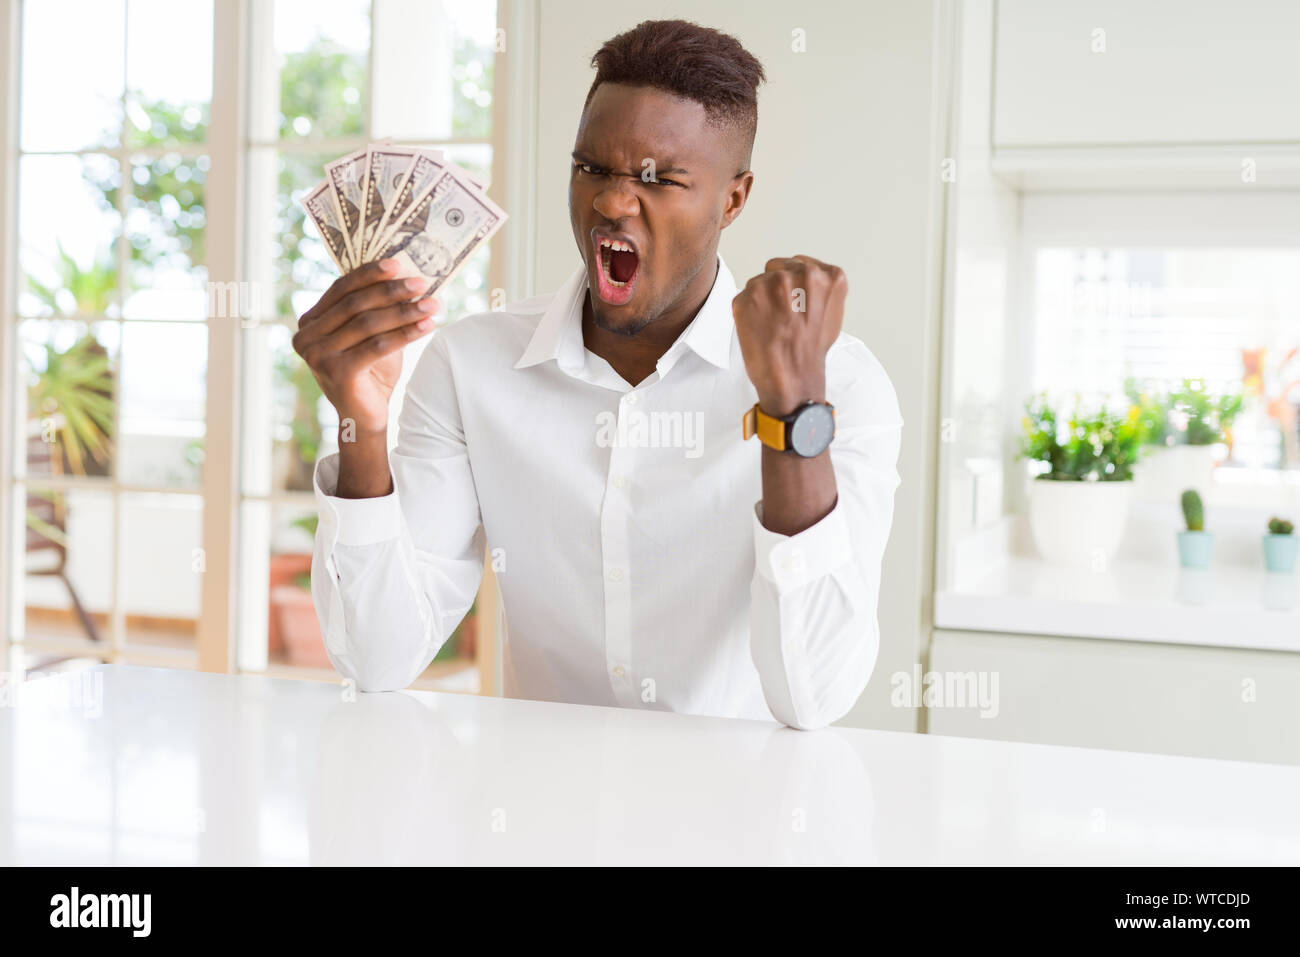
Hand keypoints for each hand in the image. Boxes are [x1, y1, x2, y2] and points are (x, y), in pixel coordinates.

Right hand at [292, 259, 439, 435]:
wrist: (365, 417)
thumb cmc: (370, 372)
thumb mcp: (369, 335)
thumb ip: (376, 309)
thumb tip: (406, 276)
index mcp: (309, 323)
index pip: (341, 289)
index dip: (369, 274)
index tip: (399, 263)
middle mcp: (306, 337)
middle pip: (355, 304)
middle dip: (392, 291)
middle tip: (422, 283)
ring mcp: (318, 356)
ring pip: (369, 324)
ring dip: (405, 311)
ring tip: (433, 304)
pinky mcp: (337, 372)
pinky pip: (378, 346)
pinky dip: (406, 333)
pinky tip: (428, 325)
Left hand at [731, 255, 845, 416]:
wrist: (791, 375)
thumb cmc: (810, 351)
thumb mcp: (833, 313)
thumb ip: (819, 289)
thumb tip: (805, 279)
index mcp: (828, 276)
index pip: (800, 264)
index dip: (794, 286)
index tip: (795, 304)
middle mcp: (802, 273)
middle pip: (778, 267)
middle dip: (777, 288)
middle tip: (782, 316)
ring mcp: (774, 282)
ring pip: (759, 282)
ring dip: (761, 299)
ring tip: (772, 325)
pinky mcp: (748, 295)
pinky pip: (743, 297)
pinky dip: (746, 312)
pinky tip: (759, 329)